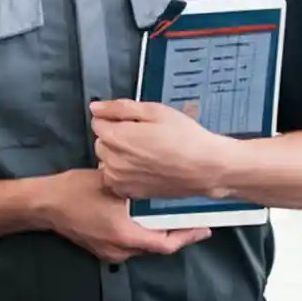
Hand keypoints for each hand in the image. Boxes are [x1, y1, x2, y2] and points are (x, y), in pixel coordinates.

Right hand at [43, 169, 210, 263]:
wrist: (46, 204)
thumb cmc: (76, 190)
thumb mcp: (111, 183)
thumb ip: (136, 188)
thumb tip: (161, 183)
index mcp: (125, 235)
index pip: (165, 244)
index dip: (187, 237)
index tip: (204, 228)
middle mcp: (120, 249)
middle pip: (157, 247)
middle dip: (176, 234)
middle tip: (192, 219)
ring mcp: (110, 252)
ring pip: (144, 246)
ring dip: (159, 233)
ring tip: (173, 217)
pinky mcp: (102, 249)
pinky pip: (131, 244)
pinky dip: (143, 233)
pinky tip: (147, 218)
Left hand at [91, 99, 225, 199]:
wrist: (205, 168)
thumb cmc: (184, 138)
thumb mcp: (154, 111)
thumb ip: (120, 108)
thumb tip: (96, 108)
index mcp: (116, 137)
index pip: (98, 122)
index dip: (115, 118)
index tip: (133, 122)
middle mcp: (113, 160)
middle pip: (101, 141)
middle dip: (116, 136)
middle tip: (143, 136)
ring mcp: (120, 179)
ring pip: (108, 160)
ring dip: (119, 155)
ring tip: (146, 153)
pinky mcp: (129, 192)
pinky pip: (116, 178)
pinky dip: (125, 173)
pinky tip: (145, 168)